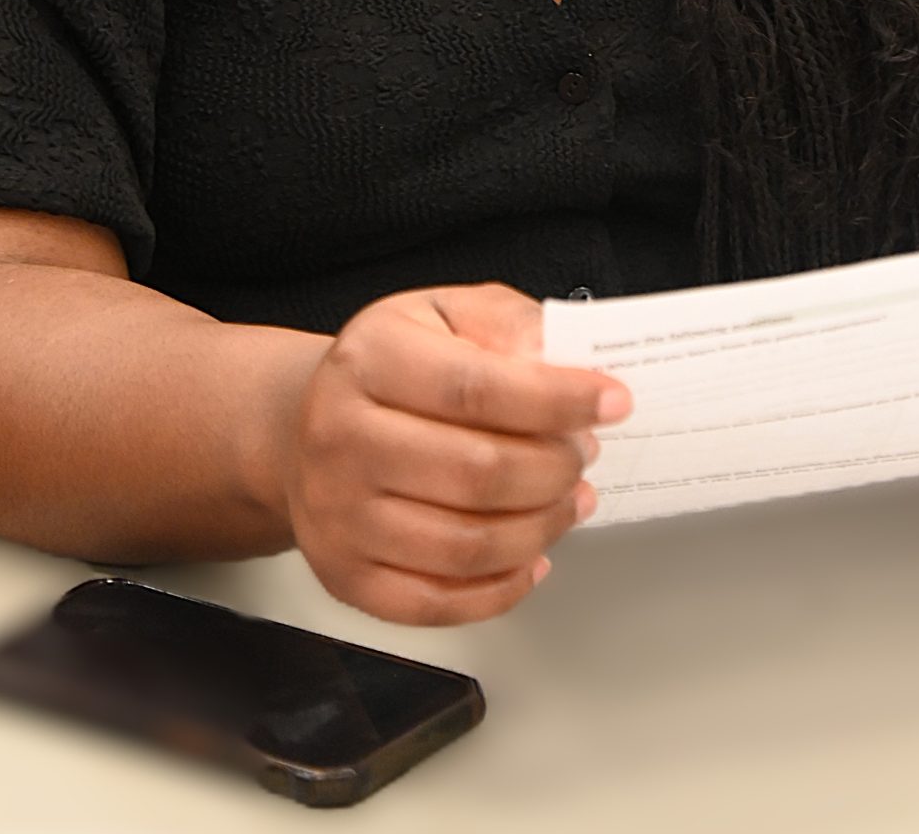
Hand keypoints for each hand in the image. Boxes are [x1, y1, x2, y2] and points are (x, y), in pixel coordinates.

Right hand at [285, 283, 629, 624]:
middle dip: (556, 468)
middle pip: (477, 473)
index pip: (476, 388)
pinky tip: (532, 555)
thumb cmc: (392, 368)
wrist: (307, 424)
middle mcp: (341, 437)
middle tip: (584, 455)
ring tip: (569, 500)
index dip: (557, 400)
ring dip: (542, 528)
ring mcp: (338, 515)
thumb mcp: (447, 314)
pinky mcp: (346, 576)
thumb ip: (510, 326)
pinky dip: (502, 589)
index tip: (611, 401)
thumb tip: (566, 362)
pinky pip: (438, 603)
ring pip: (466, 546)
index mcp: (370, 359)